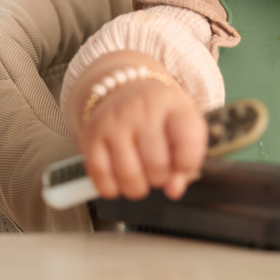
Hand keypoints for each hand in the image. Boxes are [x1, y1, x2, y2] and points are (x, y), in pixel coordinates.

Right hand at [71, 53, 207, 200]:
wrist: (122, 89)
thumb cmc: (158, 113)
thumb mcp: (184, 123)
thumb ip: (189, 158)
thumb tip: (174, 190)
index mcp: (172, 103)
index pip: (188, 140)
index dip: (188, 164)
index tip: (182, 165)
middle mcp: (142, 109)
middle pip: (157, 165)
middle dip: (160, 179)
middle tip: (158, 170)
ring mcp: (114, 122)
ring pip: (129, 177)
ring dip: (138, 188)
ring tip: (141, 176)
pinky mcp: (91, 137)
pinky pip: (102, 180)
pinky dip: (113, 188)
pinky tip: (120, 177)